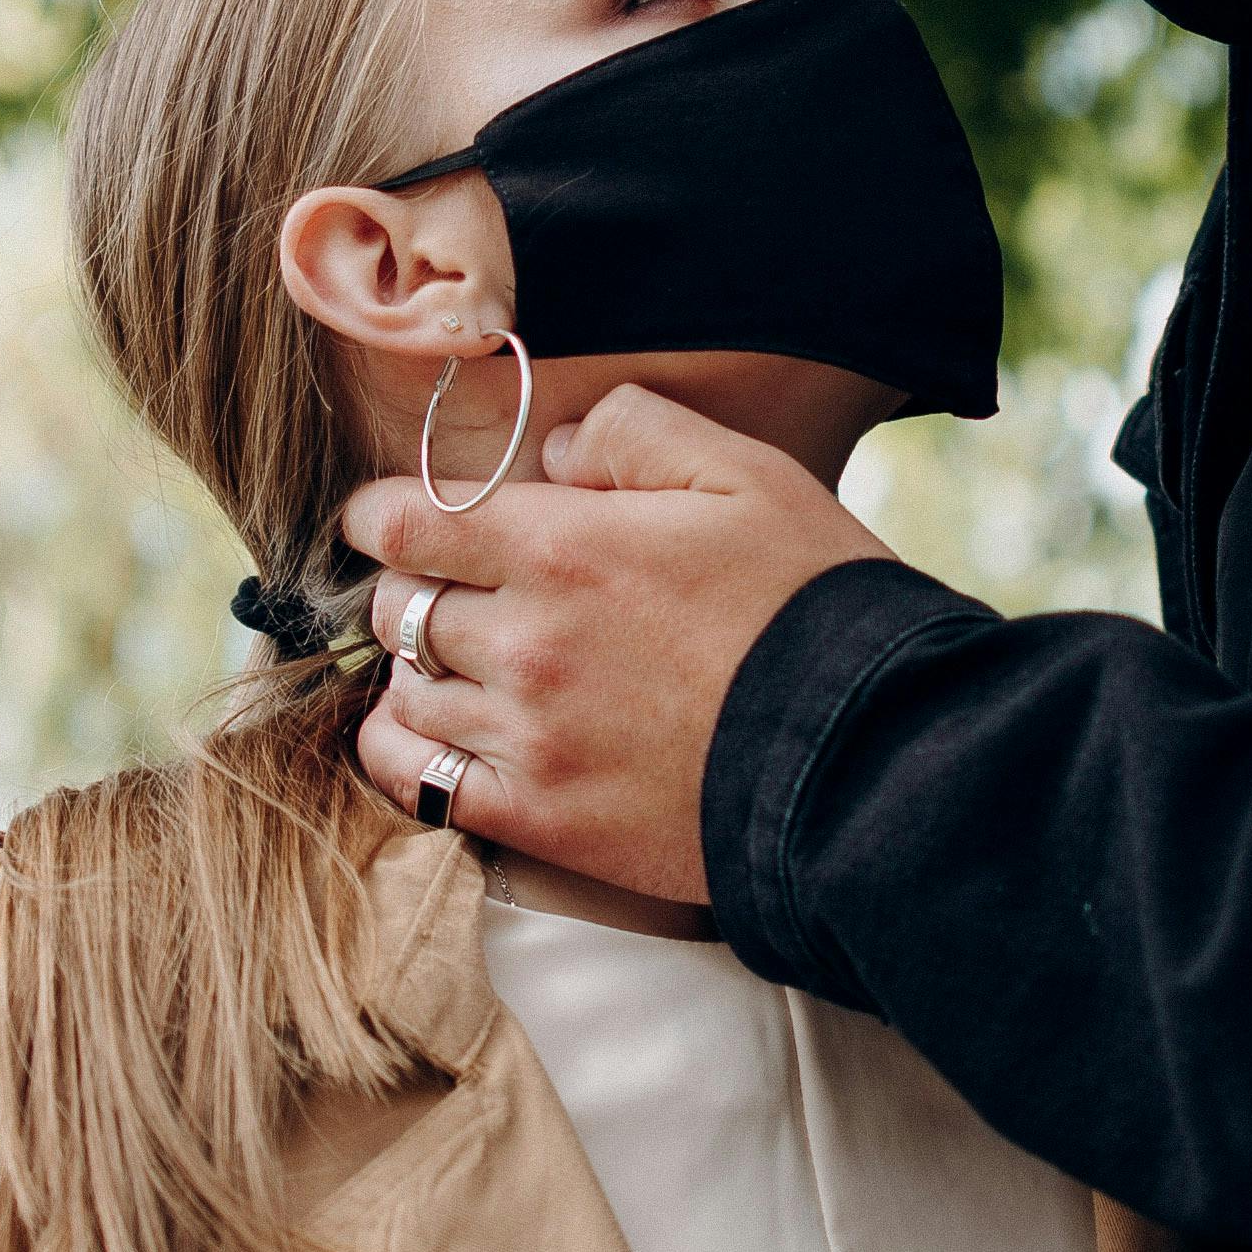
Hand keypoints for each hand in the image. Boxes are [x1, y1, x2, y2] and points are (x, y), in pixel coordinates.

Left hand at [345, 385, 900, 904]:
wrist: (867, 760)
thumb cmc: (814, 606)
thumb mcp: (747, 475)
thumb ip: (635, 433)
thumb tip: (551, 452)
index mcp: (560, 546)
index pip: (402, 520)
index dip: (384, 514)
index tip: (396, 521)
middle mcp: (522, 640)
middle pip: (401, 605)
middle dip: (421, 590)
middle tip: (466, 594)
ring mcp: (524, 736)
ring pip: (404, 689)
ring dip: (423, 669)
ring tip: (471, 666)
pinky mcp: (538, 818)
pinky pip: (415, 781)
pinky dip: (404, 750)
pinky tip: (434, 733)